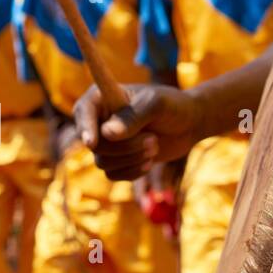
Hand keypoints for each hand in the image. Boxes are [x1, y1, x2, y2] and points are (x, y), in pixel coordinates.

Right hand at [73, 82, 201, 180]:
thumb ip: (133, 116)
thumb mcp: (157, 104)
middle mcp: (99, 120)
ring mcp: (106, 142)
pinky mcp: (116, 160)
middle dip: (124, 147)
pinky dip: (132, 171)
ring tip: (154, 146)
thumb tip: (108, 134)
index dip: (85, 127)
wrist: (189, 124)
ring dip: (132, 159)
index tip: (92, 142)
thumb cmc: (173, 105)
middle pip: (95, 144)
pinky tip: (150, 162)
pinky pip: (113, 175)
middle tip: (152, 140)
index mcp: (103, 97)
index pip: (83, 111)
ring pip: (103, 162)